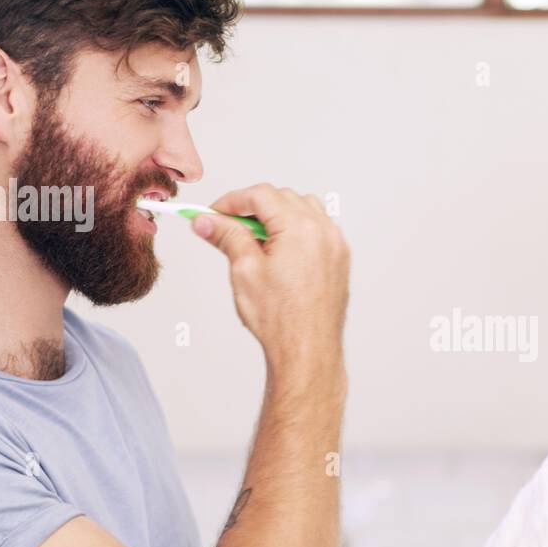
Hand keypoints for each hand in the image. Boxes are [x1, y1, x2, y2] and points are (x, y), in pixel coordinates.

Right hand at [193, 184, 349, 391]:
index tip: (214, 213)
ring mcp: (336, 246)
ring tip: (253, 241)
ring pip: (303, 211)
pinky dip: (295, 232)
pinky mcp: (339, 261)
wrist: (308, 351)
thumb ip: (227, 236)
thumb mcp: (244, 270)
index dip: (232, 201)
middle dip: (252, 207)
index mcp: (301, 229)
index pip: (261, 195)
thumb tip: (208, 221)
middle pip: (283, 199)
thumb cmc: (282, 320)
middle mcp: (324, 232)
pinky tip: (277, 253)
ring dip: (276, 217)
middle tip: (227, 226)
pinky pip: (317, 231)